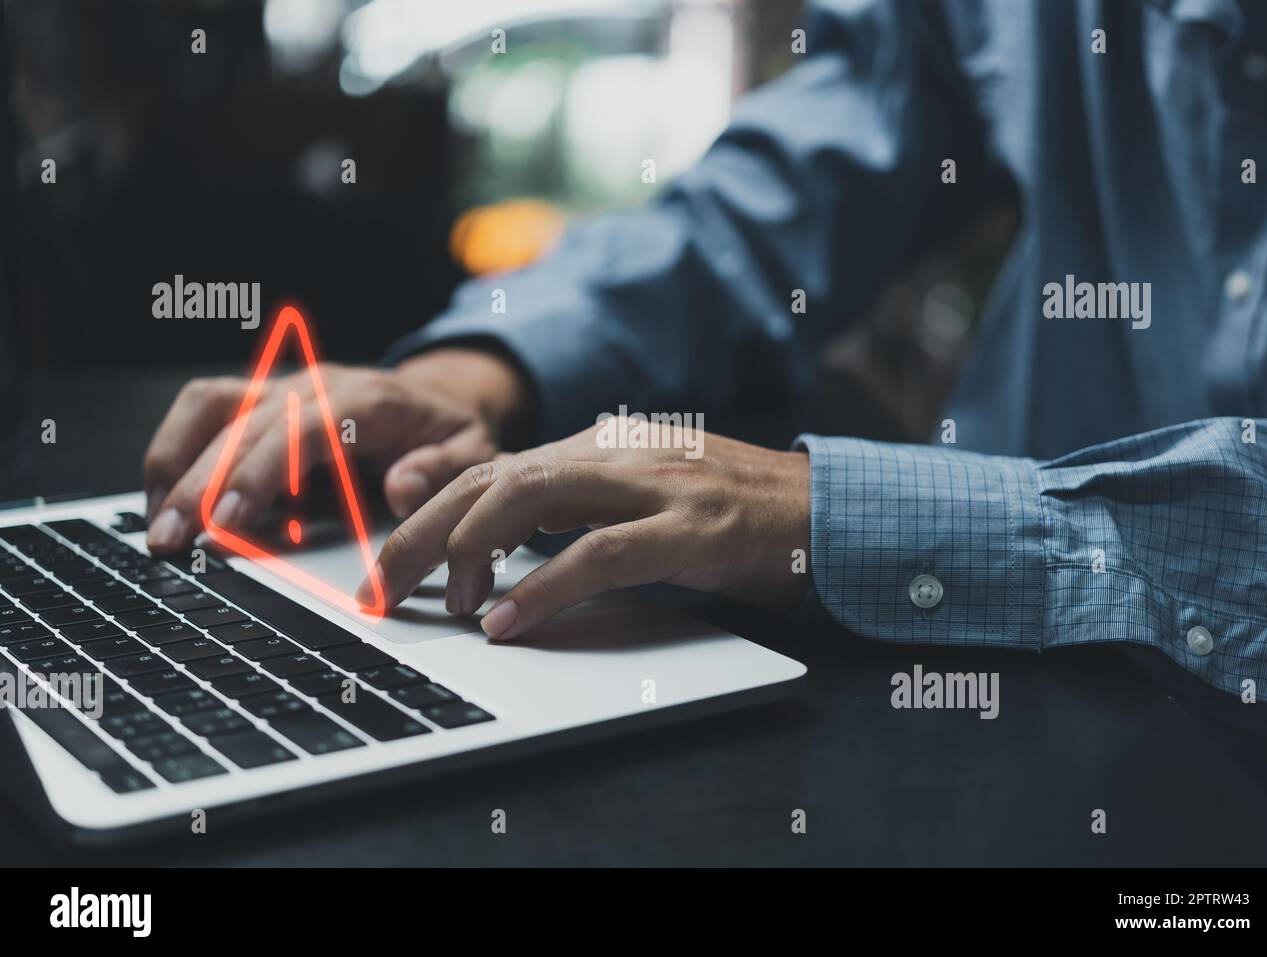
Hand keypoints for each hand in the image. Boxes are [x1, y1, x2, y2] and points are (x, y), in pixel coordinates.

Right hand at [143, 348, 530, 552]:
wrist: (440, 400)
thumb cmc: (452, 434)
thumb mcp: (474, 455)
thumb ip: (444, 470)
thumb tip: (403, 487)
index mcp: (370, 399)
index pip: (305, 428)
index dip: (262, 471)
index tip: (230, 519)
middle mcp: (319, 384)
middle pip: (245, 425)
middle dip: (200, 483)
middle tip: (171, 541)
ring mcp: (285, 387)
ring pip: (210, 406)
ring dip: (173, 461)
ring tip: (157, 524)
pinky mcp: (262, 399)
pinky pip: (205, 411)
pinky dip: (175, 452)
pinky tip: (164, 501)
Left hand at [360, 419, 811, 640]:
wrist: (827, 509)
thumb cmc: (733, 512)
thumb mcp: (643, 496)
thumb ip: (577, 508)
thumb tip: (499, 540)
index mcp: (603, 444)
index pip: (495, 465)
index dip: (431, 507)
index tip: (388, 554)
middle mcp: (619, 452)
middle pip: (495, 476)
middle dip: (425, 530)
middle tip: (384, 587)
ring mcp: (656, 484)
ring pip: (532, 496)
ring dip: (468, 551)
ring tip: (440, 604)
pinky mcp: (691, 528)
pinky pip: (599, 553)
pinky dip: (542, 587)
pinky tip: (506, 618)